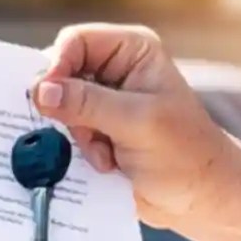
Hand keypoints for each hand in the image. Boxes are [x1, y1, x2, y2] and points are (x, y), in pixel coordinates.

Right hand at [31, 23, 240, 228]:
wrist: (200, 199)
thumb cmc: (185, 154)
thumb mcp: (137, 123)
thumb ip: (88, 104)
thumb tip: (41, 91)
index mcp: (132, 50)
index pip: (75, 41)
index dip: (56, 66)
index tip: (46, 98)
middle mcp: (114, 69)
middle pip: (60, 74)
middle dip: (67, 108)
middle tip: (86, 133)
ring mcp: (102, 102)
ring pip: (58, 108)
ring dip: (78, 136)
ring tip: (107, 155)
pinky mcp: (95, 131)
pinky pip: (64, 133)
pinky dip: (79, 151)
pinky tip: (107, 163)